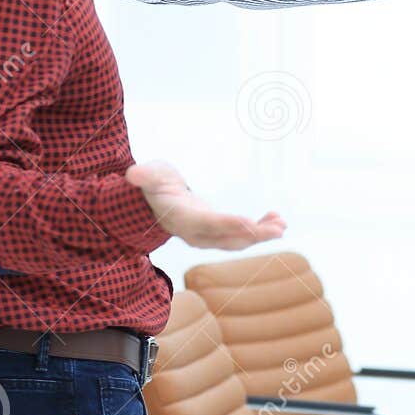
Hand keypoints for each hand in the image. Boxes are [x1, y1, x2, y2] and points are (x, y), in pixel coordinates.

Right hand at [125, 161, 286, 250]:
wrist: (156, 200)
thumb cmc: (154, 183)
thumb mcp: (149, 175)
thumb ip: (145, 176)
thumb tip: (132, 174)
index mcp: (181, 218)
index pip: (206, 223)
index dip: (227, 224)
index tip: (248, 223)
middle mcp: (196, 233)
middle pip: (226, 238)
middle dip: (253, 235)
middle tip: (278, 230)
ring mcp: (208, 236)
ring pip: (237, 240)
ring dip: (261, 235)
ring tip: (282, 225)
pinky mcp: (218, 233)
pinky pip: (241, 235)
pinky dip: (259, 229)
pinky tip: (277, 220)